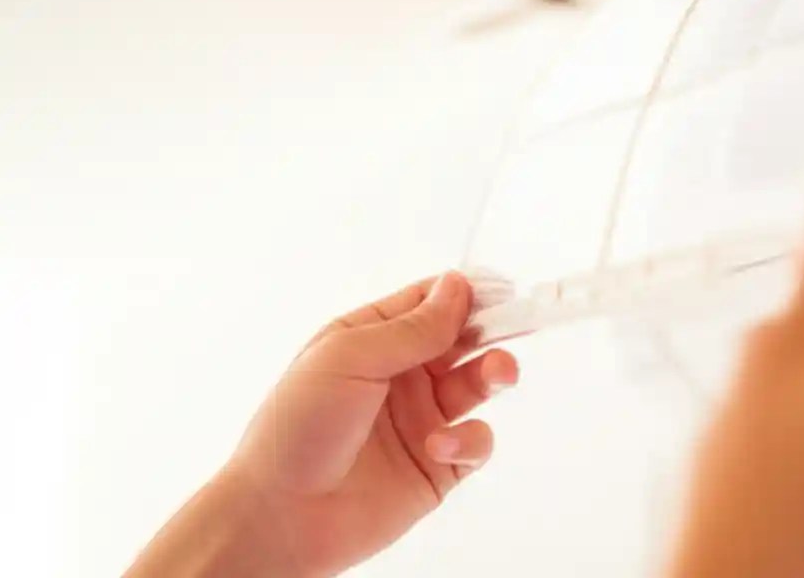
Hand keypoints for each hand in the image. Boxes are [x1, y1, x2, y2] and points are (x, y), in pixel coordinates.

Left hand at [127, 273, 518, 576]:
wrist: (281, 517)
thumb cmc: (297, 429)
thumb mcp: (349, 358)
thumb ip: (412, 328)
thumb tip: (458, 287)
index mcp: (372, 338)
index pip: (431, 302)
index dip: (468, 292)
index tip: (503, 288)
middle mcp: (401, 375)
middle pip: (464, 339)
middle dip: (494, 329)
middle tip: (522, 321)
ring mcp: (421, 419)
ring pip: (478, 383)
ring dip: (494, 373)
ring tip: (498, 375)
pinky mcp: (437, 465)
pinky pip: (476, 442)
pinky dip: (469, 439)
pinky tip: (440, 446)